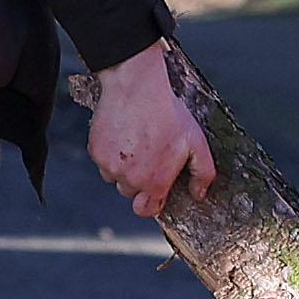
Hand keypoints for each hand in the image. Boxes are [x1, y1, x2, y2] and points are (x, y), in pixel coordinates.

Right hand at [86, 43, 215, 222]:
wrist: (136, 89)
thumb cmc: (167, 114)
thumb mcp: (197, 143)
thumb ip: (202, 173)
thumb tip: (199, 194)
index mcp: (155, 182)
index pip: (147, 209)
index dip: (153, 201)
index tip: (156, 189)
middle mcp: (130, 180)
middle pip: (131, 192)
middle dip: (140, 179)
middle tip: (150, 154)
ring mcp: (109, 167)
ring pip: (115, 176)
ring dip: (124, 167)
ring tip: (136, 142)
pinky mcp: (96, 151)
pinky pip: (102, 160)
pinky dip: (110, 152)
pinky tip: (124, 134)